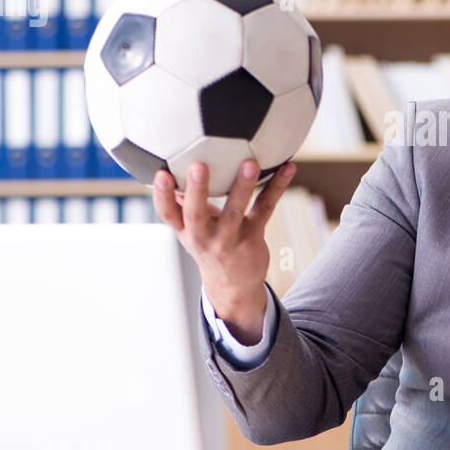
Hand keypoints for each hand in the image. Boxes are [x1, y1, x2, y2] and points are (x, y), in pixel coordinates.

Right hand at [151, 158, 295, 342]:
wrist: (233, 286)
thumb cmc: (210, 246)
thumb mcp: (190, 230)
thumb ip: (182, 203)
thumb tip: (168, 171)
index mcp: (186, 231)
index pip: (167, 214)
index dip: (162, 195)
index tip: (161, 174)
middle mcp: (204, 237)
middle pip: (197, 215)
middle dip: (196, 191)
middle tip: (198, 166)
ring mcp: (230, 238)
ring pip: (234, 211)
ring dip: (242, 186)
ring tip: (250, 163)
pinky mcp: (253, 237)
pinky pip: (264, 208)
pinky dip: (277, 186)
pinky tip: (288, 168)